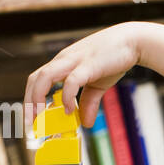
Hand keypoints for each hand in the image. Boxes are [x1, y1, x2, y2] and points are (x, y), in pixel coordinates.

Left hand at [24, 22, 142, 131]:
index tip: (30, 118)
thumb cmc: (113, 59)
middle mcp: (63, 60)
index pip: (37, 79)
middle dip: (29, 101)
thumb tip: (86, 123)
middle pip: (35, 78)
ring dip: (38, 98)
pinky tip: (68, 110)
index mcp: (63, 63)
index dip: (30, 98)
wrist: (134, 41)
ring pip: (45, 77)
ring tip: (41, 117)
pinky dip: (66, 96)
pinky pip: (71, 81)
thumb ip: (89, 102)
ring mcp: (74, 61)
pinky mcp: (88, 64)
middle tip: (30, 123)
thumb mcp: (97, 84)